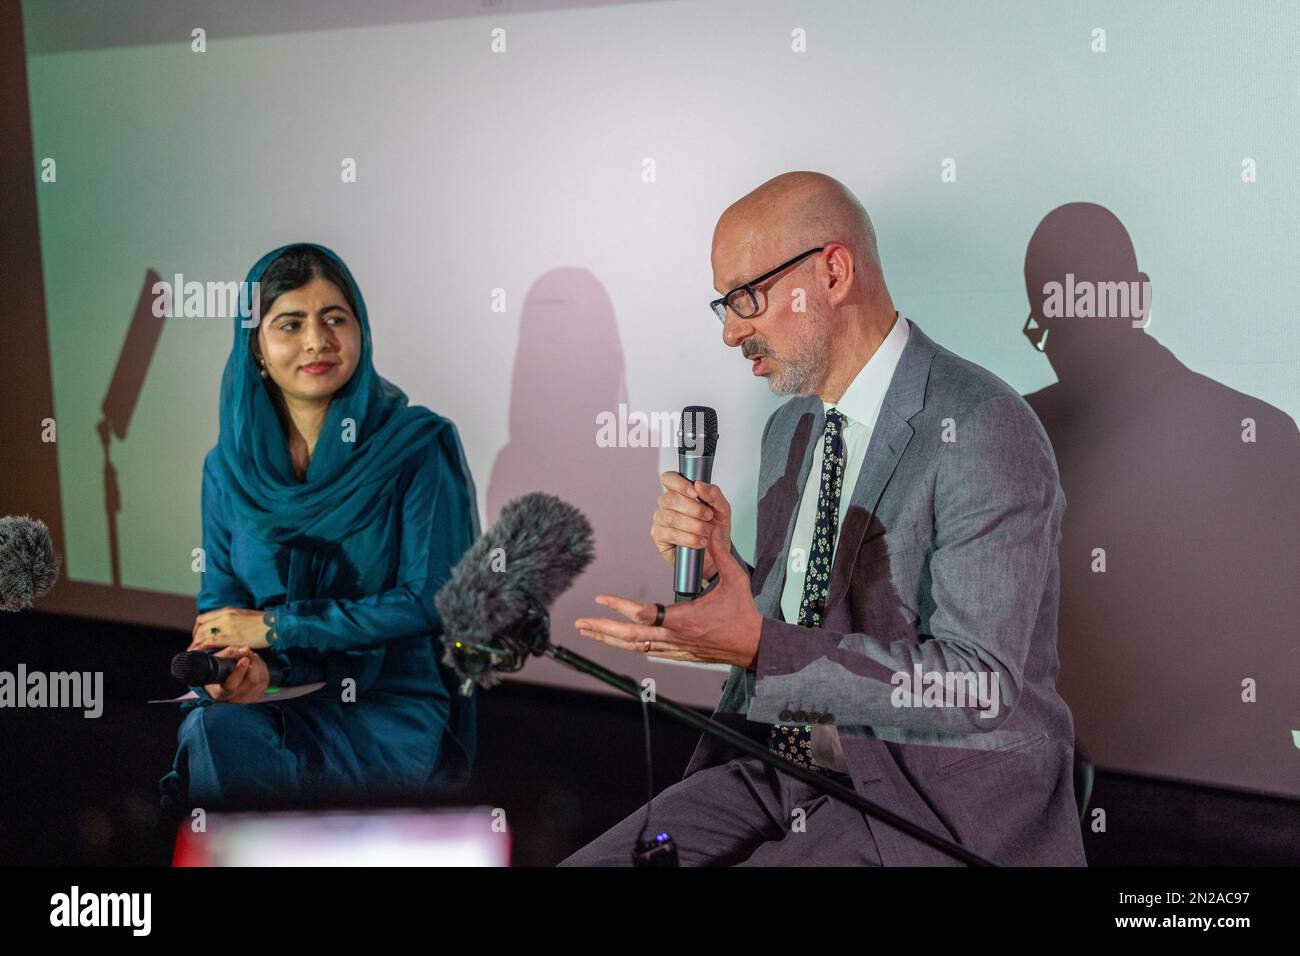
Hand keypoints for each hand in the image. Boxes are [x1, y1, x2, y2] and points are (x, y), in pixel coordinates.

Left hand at [190, 606, 273, 649]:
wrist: (274, 625)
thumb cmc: (263, 622)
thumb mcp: (244, 615)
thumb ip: (231, 620)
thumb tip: (224, 628)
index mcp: (227, 610)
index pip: (203, 618)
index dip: (197, 628)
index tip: (198, 637)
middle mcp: (224, 617)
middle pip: (200, 627)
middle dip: (195, 638)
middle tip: (195, 647)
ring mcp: (226, 627)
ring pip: (202, 635)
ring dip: (196, 644)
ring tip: (194, 652)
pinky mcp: (230, 637)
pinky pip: (210, 643)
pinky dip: (203, 648)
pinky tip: (201, 653)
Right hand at [201, 647, 269, 703]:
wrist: (218, 685)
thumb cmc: (216, 672)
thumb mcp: (215, 663)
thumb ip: (227, 655)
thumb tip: (243, 650)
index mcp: (220, 692)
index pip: (231, 686)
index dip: (239, 671)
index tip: (244, 659)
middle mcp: (234, 698)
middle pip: (252, 682)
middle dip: (254, 663)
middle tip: (248, 653)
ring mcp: (246, 699)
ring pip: (261, 681)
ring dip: (259, 664)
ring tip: (251, 655)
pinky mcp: (256, 695)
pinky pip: (265, 681)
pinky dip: (263, 668)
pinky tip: (256, 661)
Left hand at [578, 521, 759, 668]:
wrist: (756, 645)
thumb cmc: (745, 613)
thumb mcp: (735, 578)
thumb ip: (720, 552)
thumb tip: (709, 528)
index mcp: (684, 618)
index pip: (644, 614)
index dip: (619, 606)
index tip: (601, 598)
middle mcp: (675, 636)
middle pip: (630, 637)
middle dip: (603, 629)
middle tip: (581, 623)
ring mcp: (676, 647)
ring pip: (636, 646)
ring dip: (611, 639)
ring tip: (590, 631)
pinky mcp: (680, 653)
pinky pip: (649, 650)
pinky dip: (631, 645)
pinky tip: (618, 641)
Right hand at [650, 472, 732, 581]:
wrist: (717, 555)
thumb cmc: (716, 530)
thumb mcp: (722, 509)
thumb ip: (714, 493)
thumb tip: (699, 484)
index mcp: (680, 492)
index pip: (669, 478)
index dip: (679, 483)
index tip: (695, 493)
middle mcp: (666, 505)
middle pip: (670, 498)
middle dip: (694, 509)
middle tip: (708, 516)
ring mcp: (660, 520)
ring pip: (671, 517)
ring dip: (694, 525)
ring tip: (706, 531)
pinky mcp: (659, 537)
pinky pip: (671, 534)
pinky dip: (689, 538)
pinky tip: (700, 541)